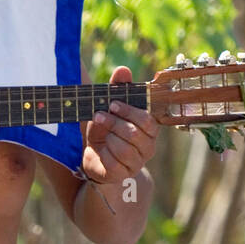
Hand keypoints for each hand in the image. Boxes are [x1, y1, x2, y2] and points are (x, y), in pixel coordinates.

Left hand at [82, 65, 158, 189]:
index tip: (112, 104)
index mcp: (149, 129)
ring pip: (125, 148)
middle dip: (114, 123)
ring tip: (101, 134)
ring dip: (108, 137)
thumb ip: (117, 89)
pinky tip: (101, 150)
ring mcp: (138, 162)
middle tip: (99, 116)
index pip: (148, 120)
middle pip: (135, 134)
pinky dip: (104, 153)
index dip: (130, 112)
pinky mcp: (124, 174)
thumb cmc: (106, 130)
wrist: (94, 157)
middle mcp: (148, 147)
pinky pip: (115, 162)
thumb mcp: (109, 109)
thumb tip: (123, 69)